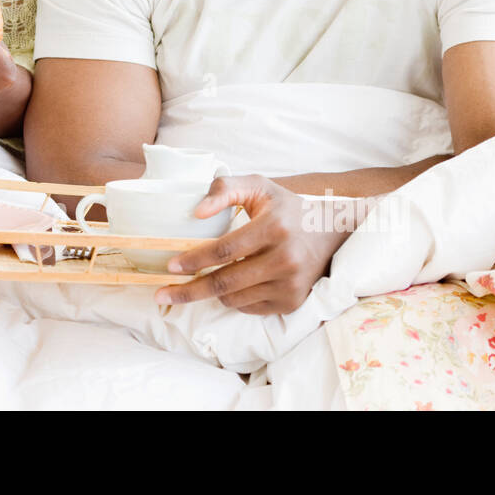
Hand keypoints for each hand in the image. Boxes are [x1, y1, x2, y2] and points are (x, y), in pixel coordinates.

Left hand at [154, 174, 350, 315]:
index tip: (170, 266)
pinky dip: (234, 298)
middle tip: (161, 295)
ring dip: (212, 291)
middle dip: (188, 291)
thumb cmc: (287, 207)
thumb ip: (224, 189)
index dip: (194, 260)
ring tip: (201, 280)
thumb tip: (195, 212)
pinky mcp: (292, 302)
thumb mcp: (258, 186)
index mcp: (274, 227)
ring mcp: (291, 285)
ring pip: (234, 298)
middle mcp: (285, 259)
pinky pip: (249, 307)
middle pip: (225, 282)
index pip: (225, 250)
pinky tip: (234, 282)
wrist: (332, 233)